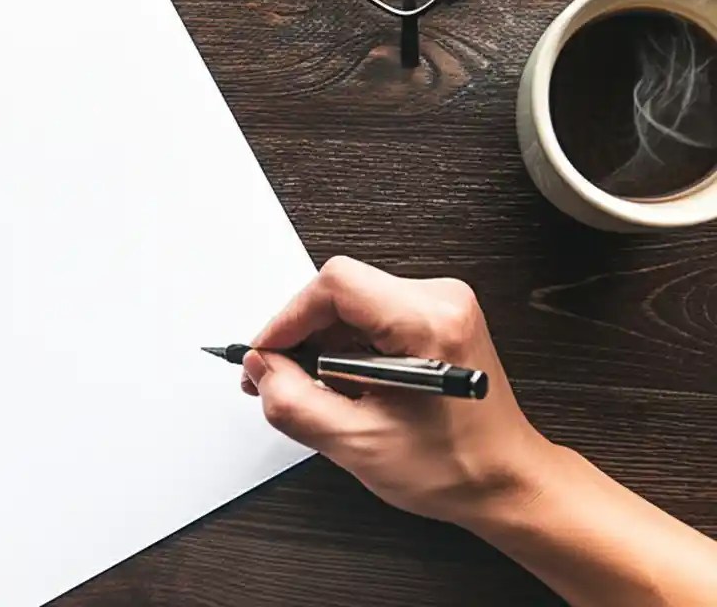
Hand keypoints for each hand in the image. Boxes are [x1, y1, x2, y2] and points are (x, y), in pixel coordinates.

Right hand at [242, 256, 551, 525]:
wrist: (506, 481)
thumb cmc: (456, 467)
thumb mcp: (357, 444)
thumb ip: (294, 403)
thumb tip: (261, 369)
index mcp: (428, 323)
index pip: (334, 285)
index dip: (289, 319)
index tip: (267, 354)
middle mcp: (441, 302)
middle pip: (340, 292)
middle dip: (303, 336)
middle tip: (280, 379)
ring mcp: (442, 307)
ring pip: (352, 304)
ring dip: (325, 345)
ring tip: (324, 393)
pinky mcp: (437, 318)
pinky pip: (372, 316)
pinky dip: (347, 348)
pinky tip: (348, 387)